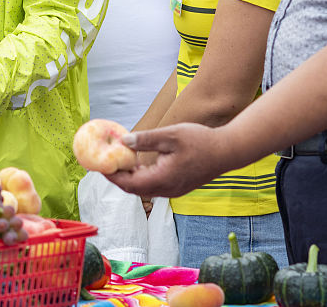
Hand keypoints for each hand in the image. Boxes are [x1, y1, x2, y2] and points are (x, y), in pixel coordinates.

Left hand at [105, 123, 234, 198]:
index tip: (97, 165)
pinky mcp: (178, 186)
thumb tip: (122, 142)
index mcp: (162, 180)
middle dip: (116, 176)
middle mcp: (166, 190)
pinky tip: (137, 162)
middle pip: (133, 189)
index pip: (128, 184)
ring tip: (116, 160)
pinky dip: (141, 176)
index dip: (111, 176)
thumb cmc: (201, 141)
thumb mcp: (170, 135)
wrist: (228, 151)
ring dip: (129, 176)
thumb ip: (145, 140)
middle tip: (102, 162)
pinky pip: (153, 185)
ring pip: (143, 188)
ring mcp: (173, 190)